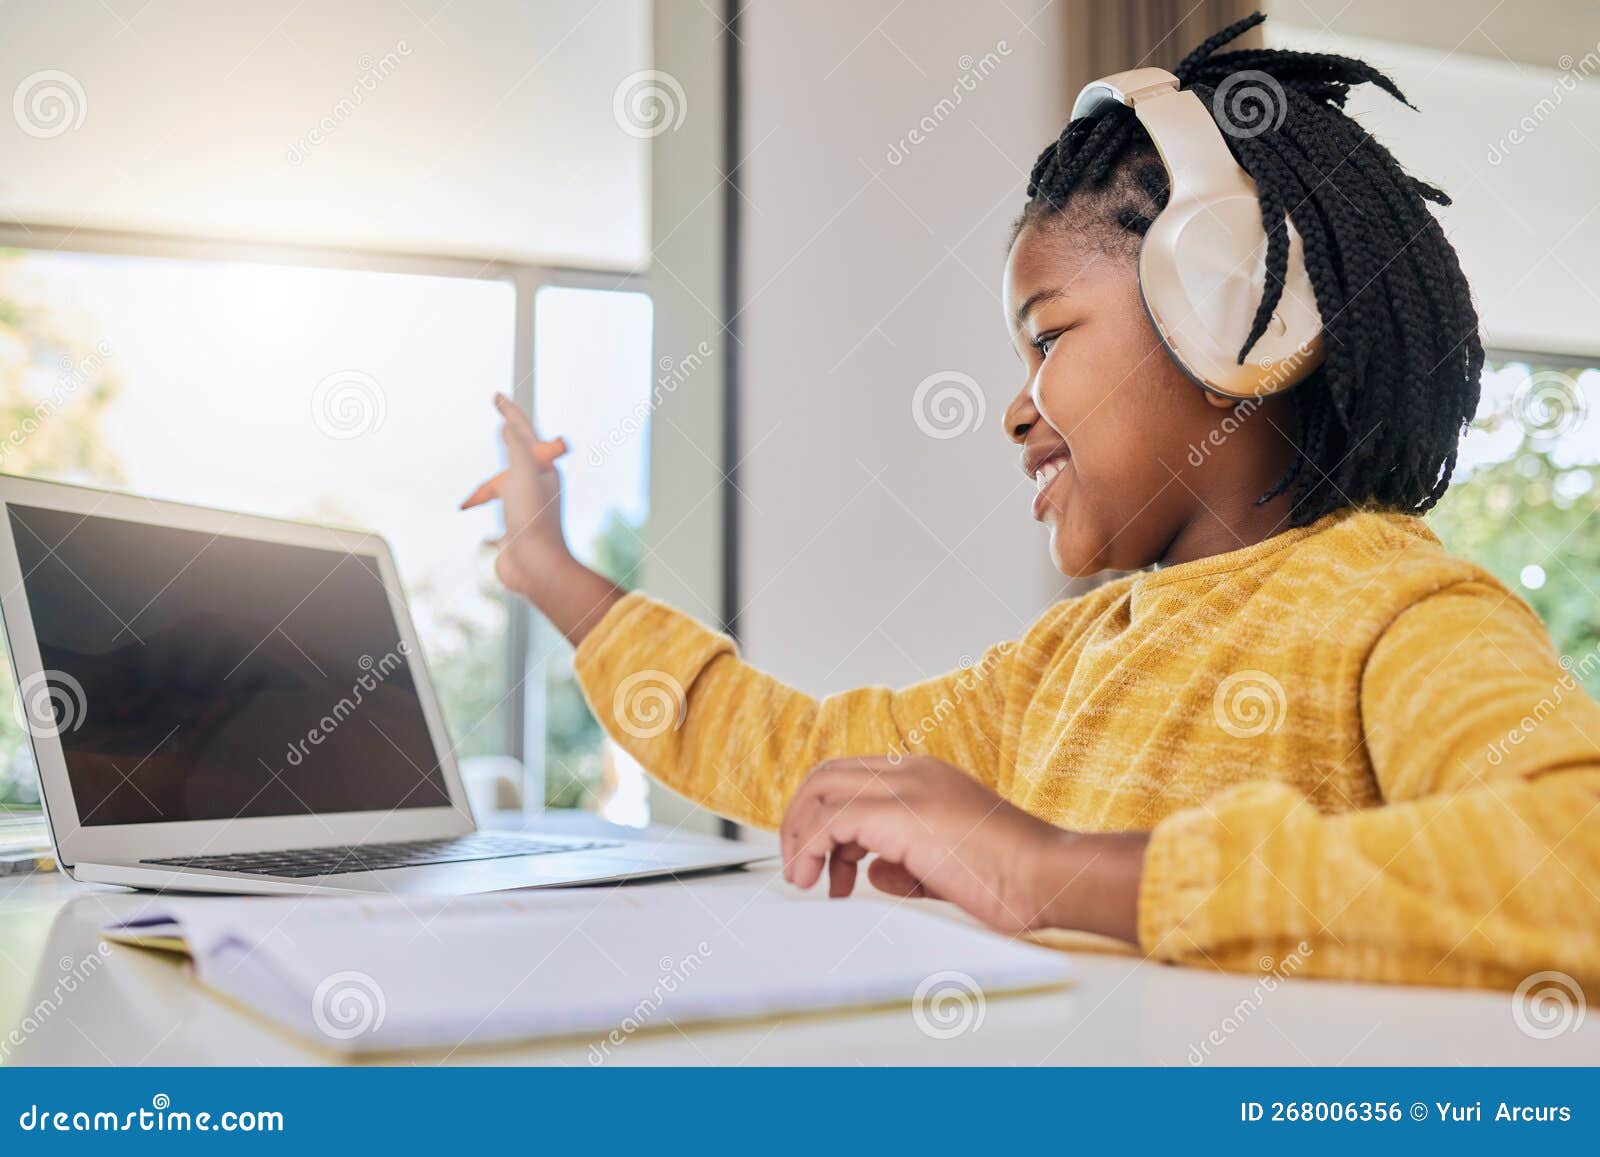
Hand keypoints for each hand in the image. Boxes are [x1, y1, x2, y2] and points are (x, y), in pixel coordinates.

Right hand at [461, 395, 625, 645]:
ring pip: (503, 488)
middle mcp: (537, 488)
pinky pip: (497, 514)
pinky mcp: (514, 530)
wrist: (535, 566)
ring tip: (471, 498)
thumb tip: (509, 424)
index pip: (524, 433)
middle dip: (506, 443)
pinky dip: (487, 515)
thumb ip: (517, 446)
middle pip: (515, 459)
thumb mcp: (522, 472)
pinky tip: (479, 521)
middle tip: (499, 418)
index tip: (497, 396)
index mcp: (543, 471)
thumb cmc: (532, 518)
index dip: (510, 413)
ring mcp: (525, 509)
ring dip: (487, 487)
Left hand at [780, 755, 1147, 940]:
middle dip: (800, 822)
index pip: (851, 777)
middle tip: (801, 869)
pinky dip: (811, 849)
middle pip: (826, 776)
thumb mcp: (946, 869)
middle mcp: (911, 772)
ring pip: (821, 790)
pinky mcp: (900, 813)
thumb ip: (906, 866)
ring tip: (804, 879)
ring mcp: (906, 787)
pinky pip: (830, 820)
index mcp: (925, 776)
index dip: (823, 817)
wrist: (1050, 876)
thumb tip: (874, 874)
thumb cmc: (1014, 878)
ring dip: (799, 836)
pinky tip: (816, 881)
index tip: (824, 862)